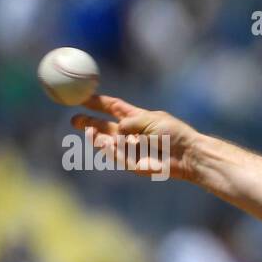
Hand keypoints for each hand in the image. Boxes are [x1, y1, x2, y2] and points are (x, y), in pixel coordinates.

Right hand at [71, 95, 202, 181]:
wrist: (187, 154)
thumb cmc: (174, 134)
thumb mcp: (152, 120)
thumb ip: (131, 122)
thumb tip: (116, 129)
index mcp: (136, 117)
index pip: (112, 107)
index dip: (96, 103)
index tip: (80, 97)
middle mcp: (131, 132)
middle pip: (104, 127)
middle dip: (88, 124)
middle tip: (74, 120)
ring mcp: (130, 149)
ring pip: (107, 143)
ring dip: (97, 138)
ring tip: (88, 132)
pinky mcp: (133, 164)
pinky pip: (117, 157)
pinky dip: (113, 151)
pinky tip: (109, 144)